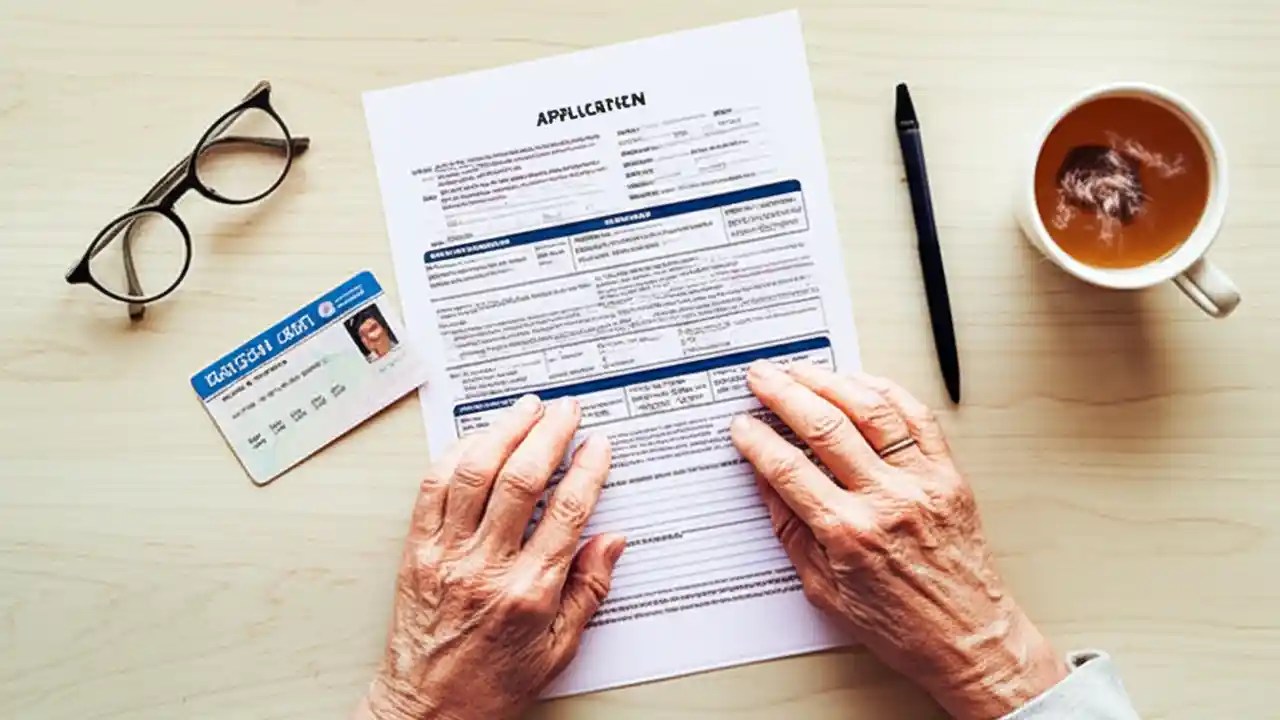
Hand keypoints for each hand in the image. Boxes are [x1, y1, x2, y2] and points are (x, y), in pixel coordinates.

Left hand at [354, 395, 625, 719]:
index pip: (566, 513)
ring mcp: (445, 554)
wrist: (427, 710)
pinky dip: (456, 454)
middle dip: (549, 434)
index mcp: (527, 592)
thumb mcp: (559, 650)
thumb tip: (611, 541)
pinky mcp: (416, 551)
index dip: (588, 470)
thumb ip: (589, 590)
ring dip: (503, 431)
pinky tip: (477, 439)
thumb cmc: (492, 685)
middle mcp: (484, 567)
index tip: (599, 446)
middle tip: (566, 411)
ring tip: (525, 409)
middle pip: (521, 479)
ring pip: (474, 472)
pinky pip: (432, 487)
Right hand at [730, 361, 1067, 719]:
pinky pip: (918, 418)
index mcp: (848, 532)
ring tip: (804, 370)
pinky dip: (887, 391)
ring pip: (871, 410)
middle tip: (762, 377)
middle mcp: (886, 500)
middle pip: (824, 427)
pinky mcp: (948, 476)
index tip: (741, 425)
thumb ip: (792, 533)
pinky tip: (861, 382)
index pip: (788, 469)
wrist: (968, 639)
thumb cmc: (901, 626)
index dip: (757, 441)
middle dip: (784, 394)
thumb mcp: (825, 592)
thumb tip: (767, 485)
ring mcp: (921, 482)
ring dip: (831, 381)